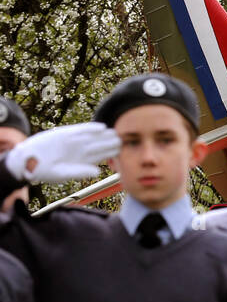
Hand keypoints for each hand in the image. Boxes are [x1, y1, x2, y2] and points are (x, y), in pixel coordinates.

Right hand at [2, 122, 120, 183]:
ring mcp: (75, 141)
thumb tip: (98, 172)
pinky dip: (91, 128)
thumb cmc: (45, 171)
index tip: (124, 151)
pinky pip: (81, 130)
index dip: (112, 153)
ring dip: (105, 134)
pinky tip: (101, 127)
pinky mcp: (66, 133)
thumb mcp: (63, 174)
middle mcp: (81, 150)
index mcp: (83, 161)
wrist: (27, 161)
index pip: (102, 156)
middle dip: (112, 142)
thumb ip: (80, 172)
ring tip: (116, 132)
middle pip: (101, 145)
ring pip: (94, 136)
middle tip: (125, 139)